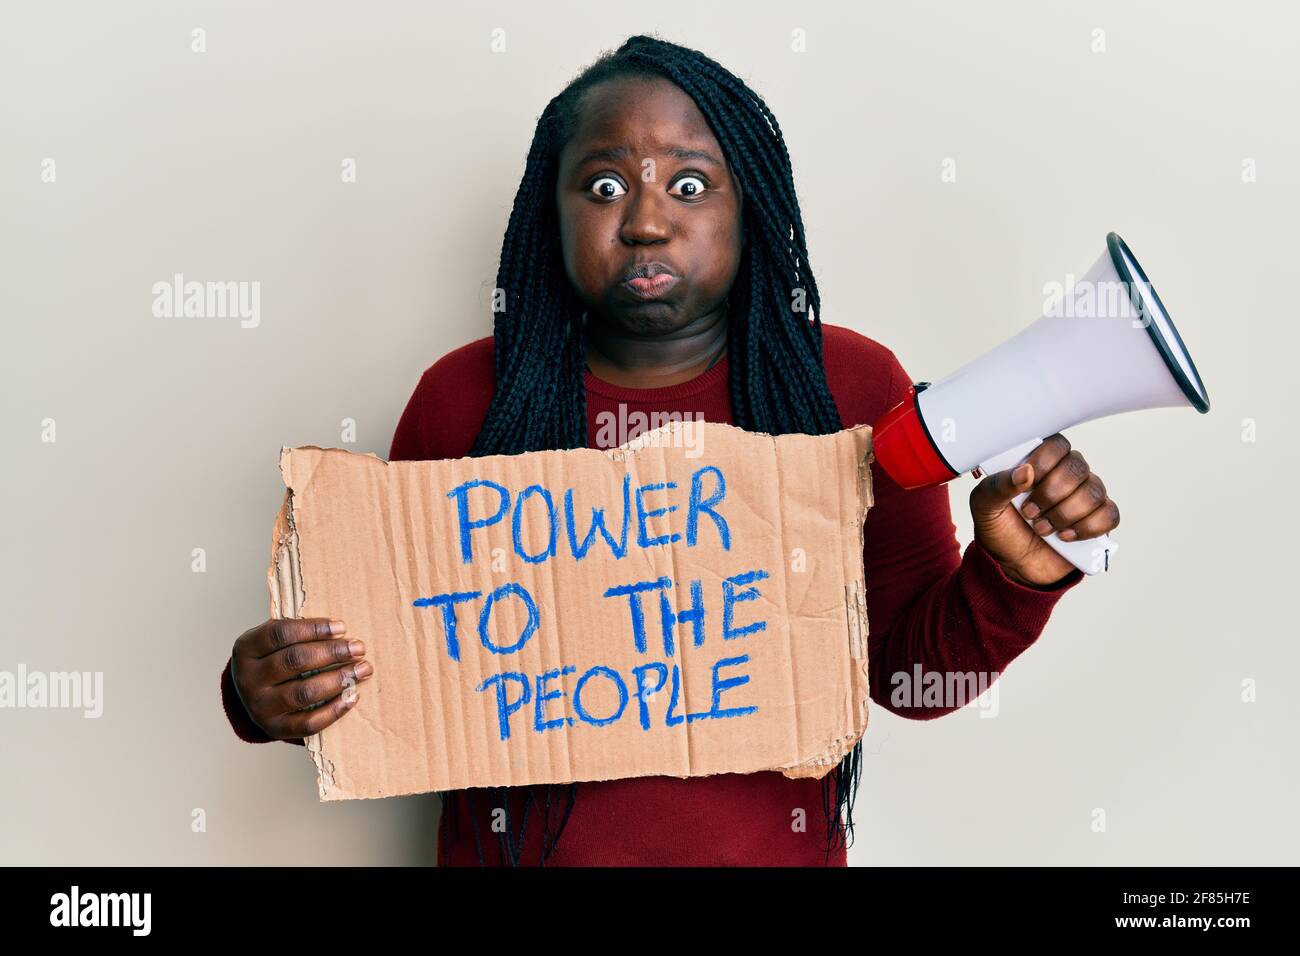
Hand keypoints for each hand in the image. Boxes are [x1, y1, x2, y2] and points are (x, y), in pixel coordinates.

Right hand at [230, 618, 372, 739]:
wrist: (252, 698)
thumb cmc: (272, 660)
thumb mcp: (273, 642)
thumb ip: (298, 634)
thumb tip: (341, 631)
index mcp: (246, 649)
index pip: (281, 634)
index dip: (314, 629)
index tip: (342, 627)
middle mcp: (248, 679)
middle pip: (295, 661)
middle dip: (332, 653)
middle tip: (358, 648)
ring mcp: (259, 707)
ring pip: (304, 692)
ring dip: (338, 679)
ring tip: (362, 669)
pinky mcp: (274, 729)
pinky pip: (309, 722)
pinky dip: (334, 709)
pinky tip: (352, 696)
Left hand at [968, 434, 1120, 586]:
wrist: (1012, 563)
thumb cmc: (1000, 527)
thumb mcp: (985, 506)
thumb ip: (998, 486)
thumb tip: (1025, 472)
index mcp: (1040, 462)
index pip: (1057, 444)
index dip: (1044, 463)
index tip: (1026, 485)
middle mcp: (1066, 474)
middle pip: (1077, 468)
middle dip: (1051, 494)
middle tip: (1029, 513)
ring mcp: (1085, 496)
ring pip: (1093, 493)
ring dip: (1065, 514)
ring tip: (1042, 528)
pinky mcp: (1097, 520)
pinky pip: (1108, 516)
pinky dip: (1087, 528)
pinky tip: (1064, 536)